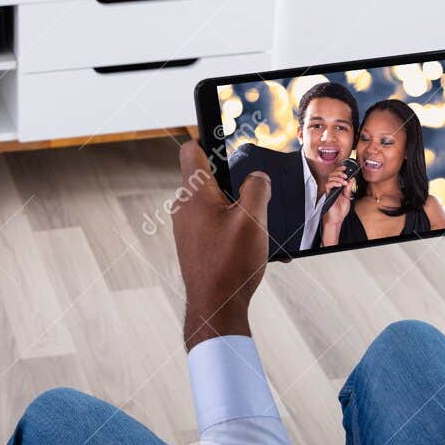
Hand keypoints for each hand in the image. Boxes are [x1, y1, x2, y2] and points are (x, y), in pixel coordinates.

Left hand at [171, 140, 271, 349]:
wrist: (215, 309)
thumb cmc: (230, 265)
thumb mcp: (254, 218)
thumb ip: (257, 188)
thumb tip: (257, 177)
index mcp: (194, 194)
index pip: (191, 151)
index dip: (207, 138)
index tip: (223, 135)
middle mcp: (184, 208)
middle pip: (207, 178)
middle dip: (233, 181)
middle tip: (257, 191)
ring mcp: (187, 228)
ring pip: (214, 204)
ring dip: (237, 209)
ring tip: (261, 226)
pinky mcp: (194, 246)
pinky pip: (214, 226)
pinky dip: (233, 229)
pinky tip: (253, 246)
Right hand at [321, 165, 353, 240]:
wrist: (337, 219)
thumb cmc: (340, 210)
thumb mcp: (348, 197)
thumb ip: (348, 189)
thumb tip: (351, 180)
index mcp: (337, 188)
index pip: (337, 176)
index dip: (340, 170)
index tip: (345, 168)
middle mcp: (333, 188)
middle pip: (332, 175)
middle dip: (339, 172)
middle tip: (345, 174)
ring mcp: (330, 191)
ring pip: (330, 179)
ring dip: (338, 178)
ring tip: (344, 181)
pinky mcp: (328, 194)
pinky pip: (328, 185)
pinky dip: (334, 183)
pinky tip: (340, 184)